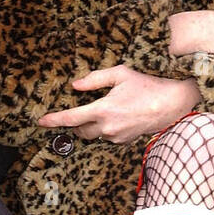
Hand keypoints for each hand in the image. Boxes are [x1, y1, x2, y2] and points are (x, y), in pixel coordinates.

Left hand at [38, 66, 201, 143]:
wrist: (172, 103)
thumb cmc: (148, 85)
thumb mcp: (121, 73)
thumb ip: (95, 79)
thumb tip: (76, 86)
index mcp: (103, 109)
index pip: (71, 118)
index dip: (53, 120)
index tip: (41, 122)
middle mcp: (107, 126)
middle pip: (79, 131)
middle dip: (75, 123)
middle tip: (81, 110)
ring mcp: (116, 136)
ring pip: (93, 135)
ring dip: (91, 126)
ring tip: (104, 111)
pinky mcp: (124, 141)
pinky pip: (107, 136)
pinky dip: (106, 128)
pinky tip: (119, 116)